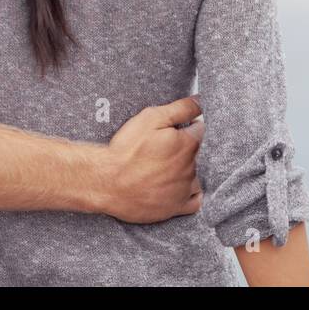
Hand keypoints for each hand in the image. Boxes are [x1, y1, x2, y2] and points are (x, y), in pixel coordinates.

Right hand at [101, 95, 205, 223]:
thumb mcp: (151, 118)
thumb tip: (202, 101)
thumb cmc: (127, 149)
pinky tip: (177, 186)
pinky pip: (195, 201)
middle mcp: (191, 168)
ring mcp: (184, 190)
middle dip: (184, 148)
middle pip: (196, 152)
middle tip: (162, 148)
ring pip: (195, 175)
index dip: (185, 126)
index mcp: (188, 145)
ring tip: (164, 168)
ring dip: (186, 170)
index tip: (172, 129)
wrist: (106, 182)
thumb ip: (181, 108)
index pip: (199, 129)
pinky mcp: (176, 208)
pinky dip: (190, 193)